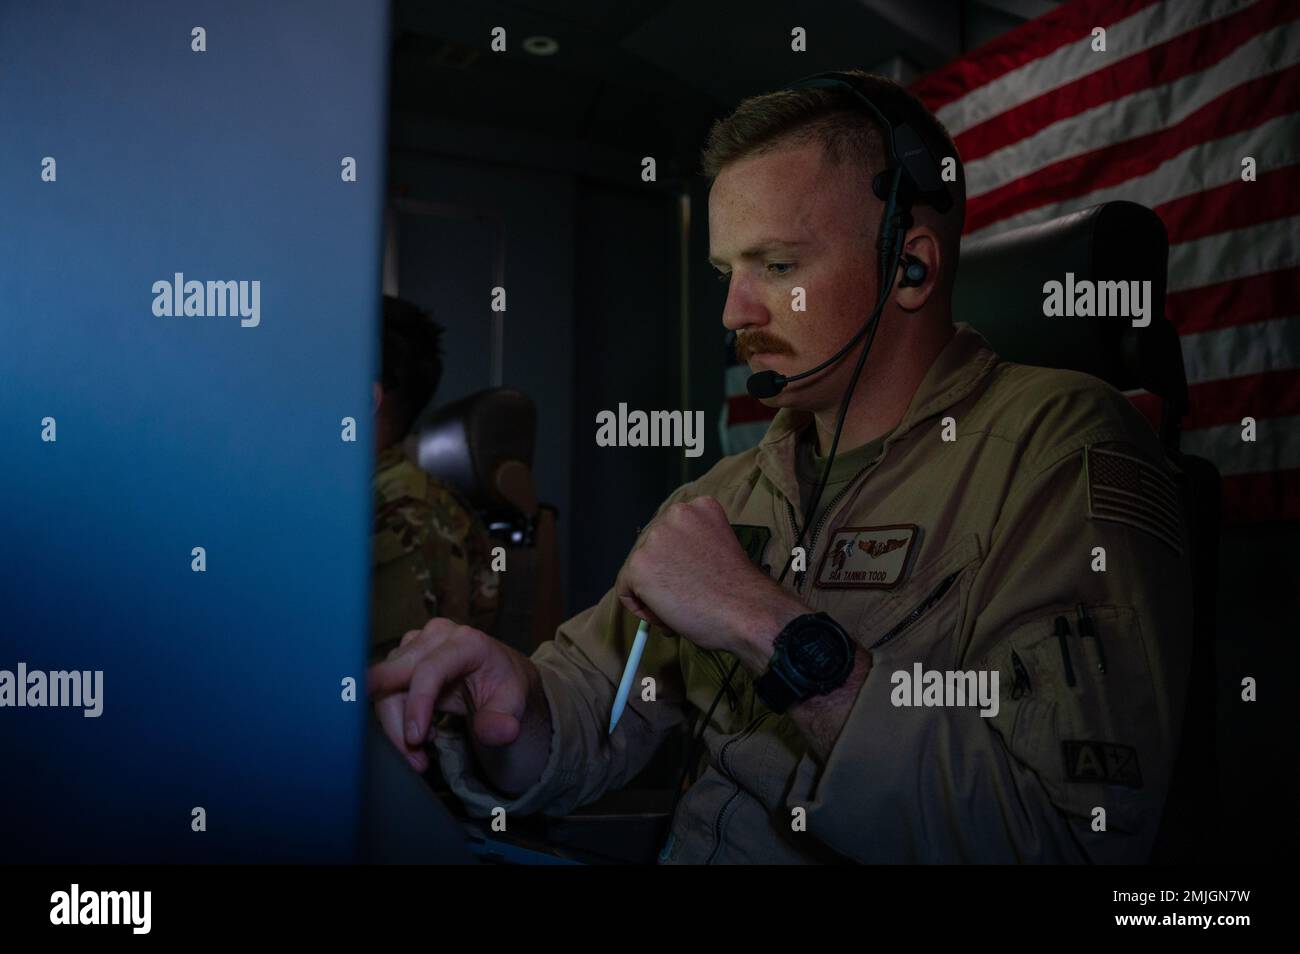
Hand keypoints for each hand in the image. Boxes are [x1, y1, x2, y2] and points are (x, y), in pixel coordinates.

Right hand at [367, 618, 542, 773]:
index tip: (415, 738)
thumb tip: (497, 732)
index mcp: (465, 642)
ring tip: (418, 755)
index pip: (430, 669)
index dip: (418, 704)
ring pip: (383, 688)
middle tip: (412, 755)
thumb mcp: (513, 703)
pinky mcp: (403, 661)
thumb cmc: (503, 686)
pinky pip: (384, 693)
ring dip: (394, 726)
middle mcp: (435, 637)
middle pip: (394, 676)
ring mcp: (416, 646)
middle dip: (396, 720)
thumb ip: (503, 719)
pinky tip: (419, 736)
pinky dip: (395, 721)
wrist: (497, 675)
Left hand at [615, 496, 806, 668]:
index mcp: (699, 507)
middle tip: (685, 597)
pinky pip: (625, 590)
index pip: (670, 532)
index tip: (688, 577)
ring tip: (682, 608)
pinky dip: (641, 608)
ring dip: (652, 593)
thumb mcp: (720, 547)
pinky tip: (668, 615)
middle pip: (650, 547)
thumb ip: (692, 547)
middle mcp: (674, 514)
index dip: (675, 560)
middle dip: (662, 575)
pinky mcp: (639, 565)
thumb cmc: (741, 591)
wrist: (747, 612)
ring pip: (637, 569)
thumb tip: (667, 566)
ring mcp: (654, 539)